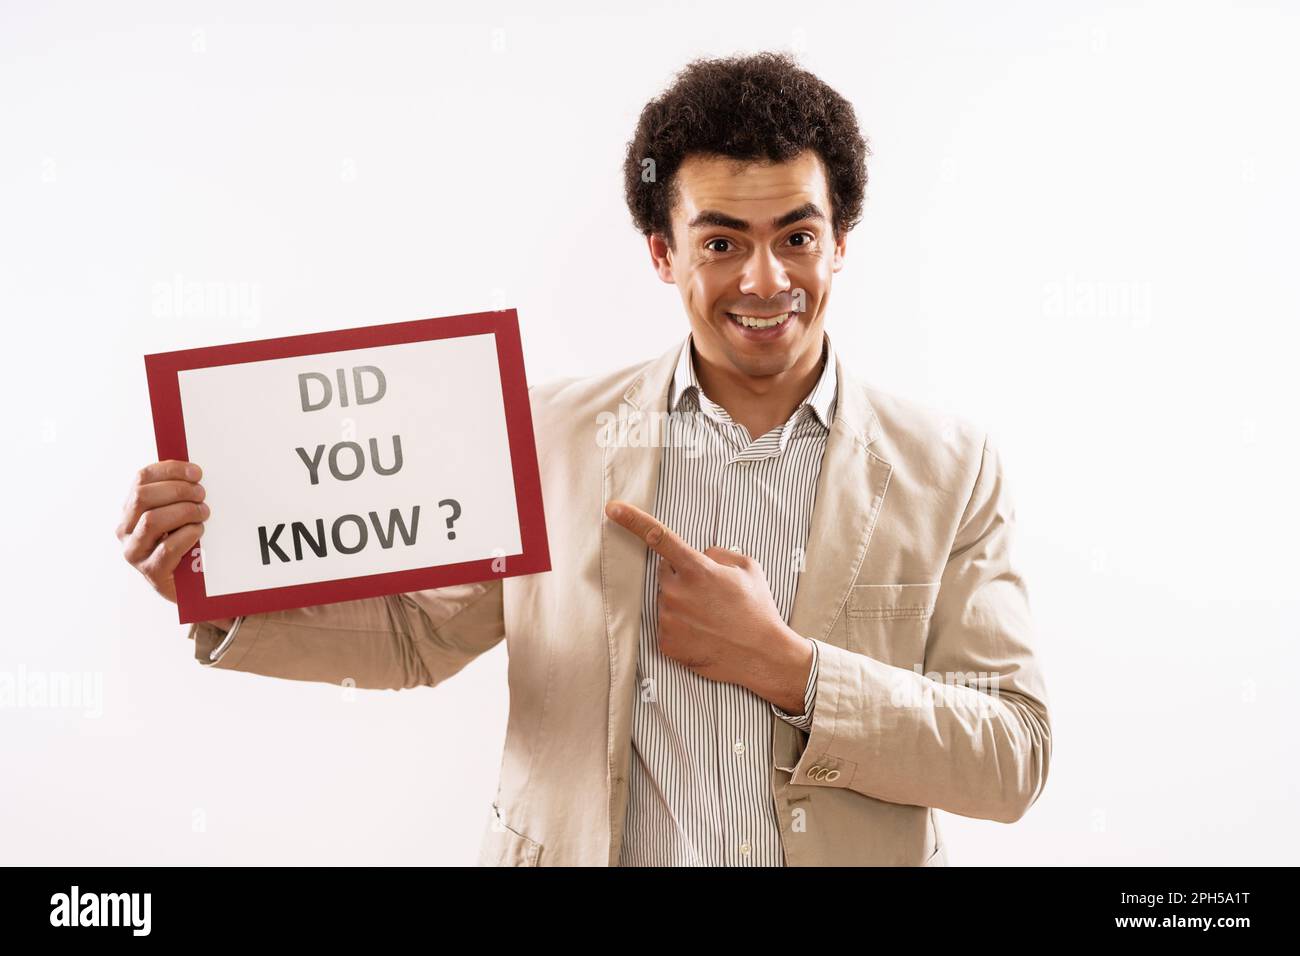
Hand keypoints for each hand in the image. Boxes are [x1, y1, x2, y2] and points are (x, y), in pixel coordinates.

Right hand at [116, 460, 208, 604]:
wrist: (189, 584)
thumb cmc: (184, 543)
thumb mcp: (176, 515)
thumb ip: (176, 494)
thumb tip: (193, 472)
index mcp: (130, 510)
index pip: (141, 479)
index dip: (170, 470)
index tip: (196, 472)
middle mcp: (125, 530)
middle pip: (143, 497)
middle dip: (178, 490)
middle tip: (201, 494)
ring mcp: (135, 552)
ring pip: (152, 521)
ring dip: (183, 511)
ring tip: (203, 513)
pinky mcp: (151, 571)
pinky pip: (167, 548)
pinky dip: (188, 535)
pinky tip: (198, 531)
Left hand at [604, 499, 812, 710]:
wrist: (762, 655)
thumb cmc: (757, 610)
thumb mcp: (748, 568)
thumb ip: (718, 553)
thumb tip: (701, 555)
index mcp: (696, 569)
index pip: (658, 537)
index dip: (633, 520)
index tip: (613, 509)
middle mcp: (677, 592)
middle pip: (665, 574)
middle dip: (682, 578)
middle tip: (710, 596)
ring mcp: (669, 618)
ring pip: (665, 601)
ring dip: (682, 604)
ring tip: (711, 618)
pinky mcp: (666, 642)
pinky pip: (666, 625)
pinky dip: (681, 628)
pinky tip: (703, 633)